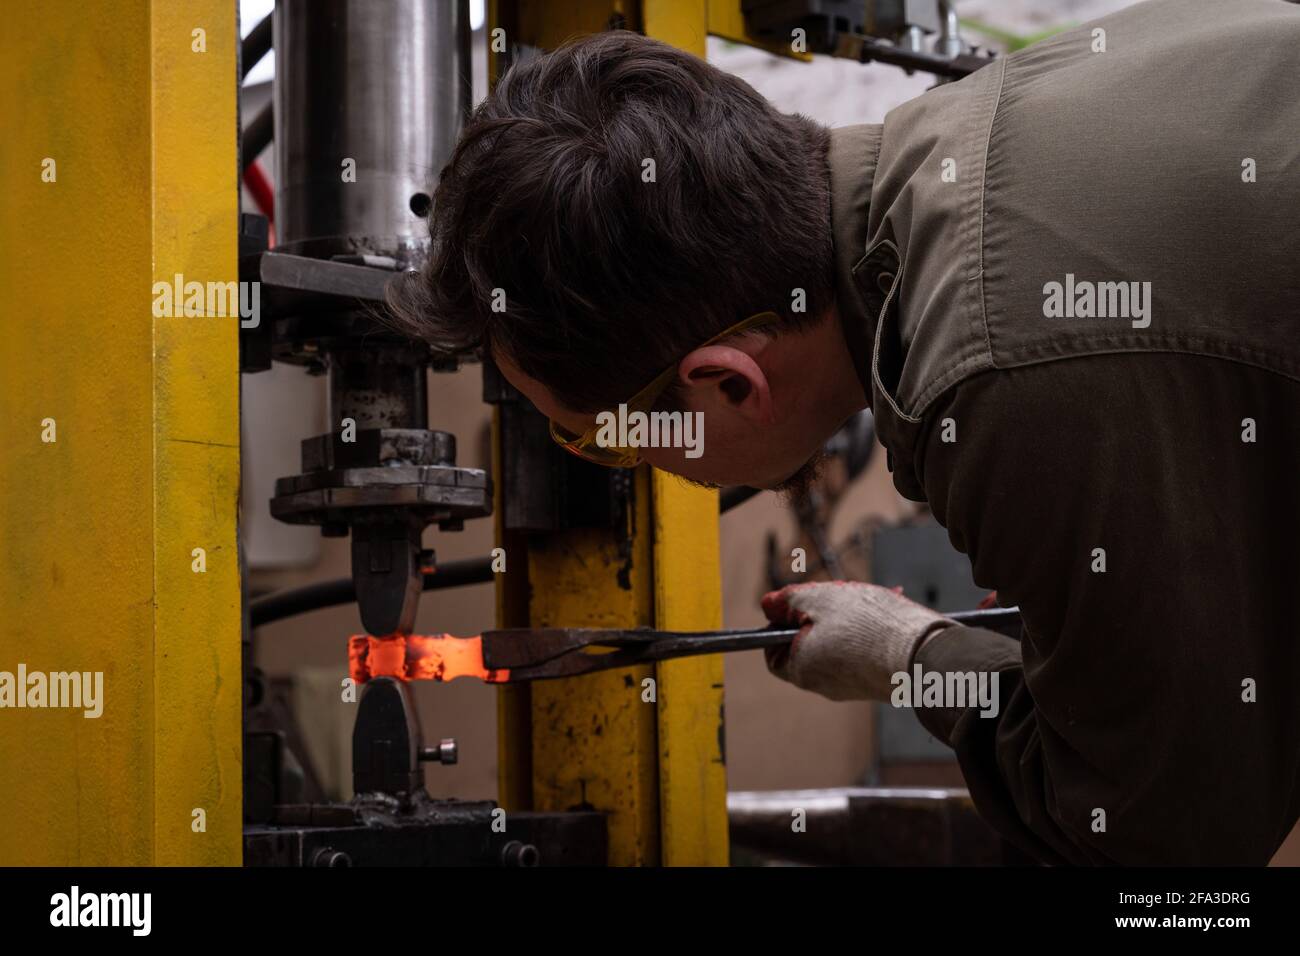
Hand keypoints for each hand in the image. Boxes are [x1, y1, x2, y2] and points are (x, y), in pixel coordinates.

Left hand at [760, 581, 955, 700]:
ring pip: (839, 645)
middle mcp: (825, 685)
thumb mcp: (819, 598)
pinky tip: (887, 610)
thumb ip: (788, 600)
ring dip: (849, 618)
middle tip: (838, 595)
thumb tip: (768, 605)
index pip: (774, 651)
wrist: (924, 653)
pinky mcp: (876, 682)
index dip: (779, 624)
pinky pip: (863, 652)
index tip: (794, 604)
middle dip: (820, 615)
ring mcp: (852, 686)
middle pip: (808, 644)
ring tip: (870, 597)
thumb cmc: (869, 626)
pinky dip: (869, 631)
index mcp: (803, 669)